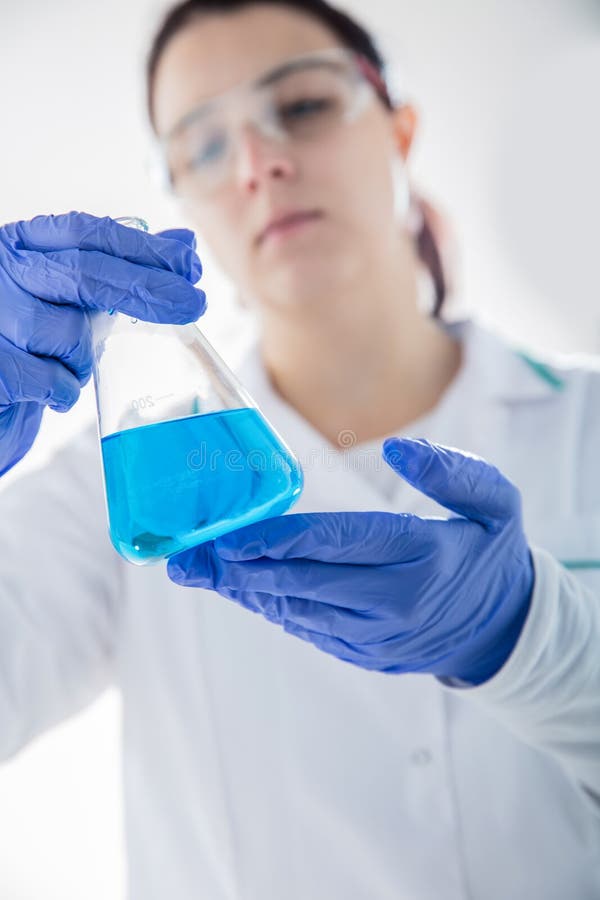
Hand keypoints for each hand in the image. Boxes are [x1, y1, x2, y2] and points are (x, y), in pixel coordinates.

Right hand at [0, 212, 204, 475]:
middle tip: (194, 305)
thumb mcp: (75, 301)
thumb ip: (124, 270)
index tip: (189, 265)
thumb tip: (184, 243)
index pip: (88, 233)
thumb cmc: (33, 344)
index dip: (143, 248)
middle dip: (147, 290)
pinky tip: (54, 392)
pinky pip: (52, 380)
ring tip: (70, 366)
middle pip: (85, 273)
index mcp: (22, 245)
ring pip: (69, 333)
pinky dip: (65, 391)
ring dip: (85, 357)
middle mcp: (0, 272)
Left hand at [168, 438, 533, 684]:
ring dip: (245, 590)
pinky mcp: (365, 654)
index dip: (284, 541)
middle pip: (306, 584)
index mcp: (424, 559)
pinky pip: (309, 630)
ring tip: (198, 570)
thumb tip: (396, 452)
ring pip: (299, 612)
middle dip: (243, 569)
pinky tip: (240, 588)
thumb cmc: (490, 552)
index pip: (344, 543)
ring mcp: (378, 637)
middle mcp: (395, 605)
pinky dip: (272, 608)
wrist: (502, 628)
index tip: (234, 537)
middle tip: (191, 556)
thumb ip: (452, 472)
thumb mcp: (496, 502)